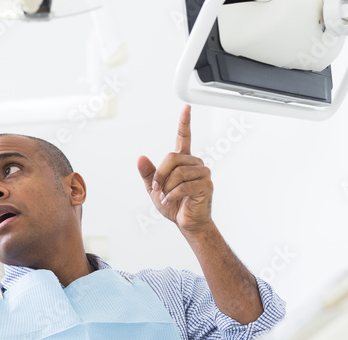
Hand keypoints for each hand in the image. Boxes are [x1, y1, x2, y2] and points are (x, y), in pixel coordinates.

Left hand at [137, 105, 212, 234]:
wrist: (187, 223)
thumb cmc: (174, 205)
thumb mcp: (155, 189)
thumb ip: (148, 173)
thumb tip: (140, 157)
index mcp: (184, 161)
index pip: (184, 137)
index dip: (184, 122)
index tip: (186, 108)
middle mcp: (195, 163)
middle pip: (172, 157)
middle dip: (160, 174)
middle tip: (158, 189)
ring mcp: (203, 173)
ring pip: (178, 172)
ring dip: (167, 187)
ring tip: (166, 197)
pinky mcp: (206, 185)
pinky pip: (184, 185)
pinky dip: (173, 195)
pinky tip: (170, 201)